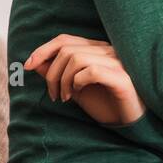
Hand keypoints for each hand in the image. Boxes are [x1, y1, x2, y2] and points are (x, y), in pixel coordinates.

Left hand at [24, 34, 146, 125]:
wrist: (134, 123)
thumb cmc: (107, 104)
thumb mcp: (76, 89)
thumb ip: (58, 75)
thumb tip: (34, 64)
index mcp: (98, 50)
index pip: (65, 40)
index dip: (43, 50)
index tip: (28, 66)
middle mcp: (109, 51)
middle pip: (67, 50)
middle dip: (52, 74)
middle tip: (54, 95)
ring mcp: (118, 63)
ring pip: (77, 59)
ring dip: (63, 81)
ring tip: (66, 98)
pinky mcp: (123, 78)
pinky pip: (92, 71)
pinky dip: (78, 82)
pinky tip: (79, 94)